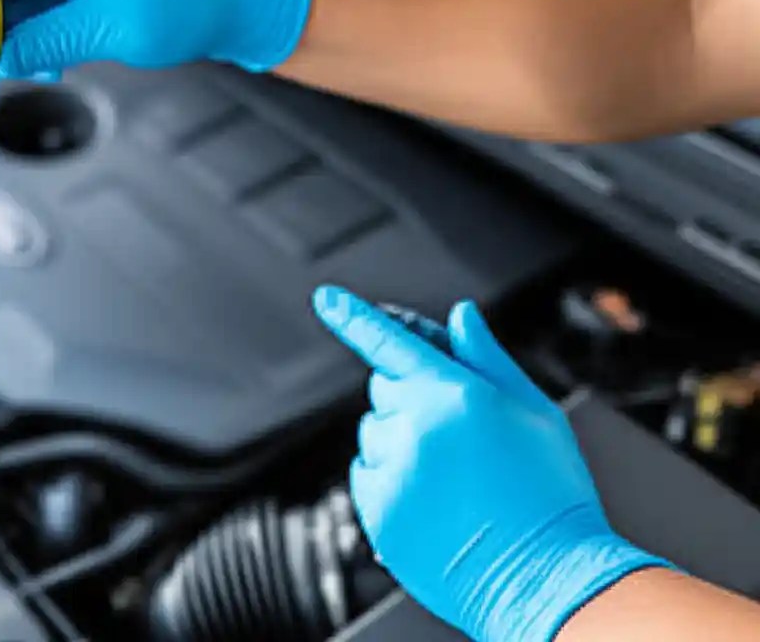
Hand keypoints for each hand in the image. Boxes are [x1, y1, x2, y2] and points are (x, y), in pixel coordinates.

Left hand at [312, 287, 669, 641]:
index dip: (353, 316)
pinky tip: (434, 501)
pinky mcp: (378, 511)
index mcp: (456, 394)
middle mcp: (415, 427)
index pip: (391, 340)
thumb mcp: (535, 413)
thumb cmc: (551, 495)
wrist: (546, 577)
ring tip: (454, 478)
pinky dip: (388, 480)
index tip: (325, 298)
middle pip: (384, 388)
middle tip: (460, 434)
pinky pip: (364, 476)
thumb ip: (487, 358)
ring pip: (374, 434)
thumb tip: (459, 317)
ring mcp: (392, 471)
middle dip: (412, 396)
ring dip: (400, 441)